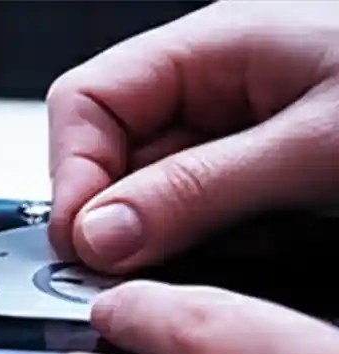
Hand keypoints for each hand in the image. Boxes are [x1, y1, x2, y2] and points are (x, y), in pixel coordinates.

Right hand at [45, 0, 338, 272]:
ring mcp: (244, 129)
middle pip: (114, 155)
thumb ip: (200, 190)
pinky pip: (207, 216)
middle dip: (122, 220)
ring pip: (157, 196)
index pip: (87, 102)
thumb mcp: (315, 148)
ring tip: (219, 262)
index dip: (74, 176)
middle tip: (137, 273)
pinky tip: (254, 256)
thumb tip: (97, 234)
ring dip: (174, 240)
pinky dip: (219, 248)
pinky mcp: (271, 173)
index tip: (85, 246)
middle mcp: (219, 82)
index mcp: (215, 46)